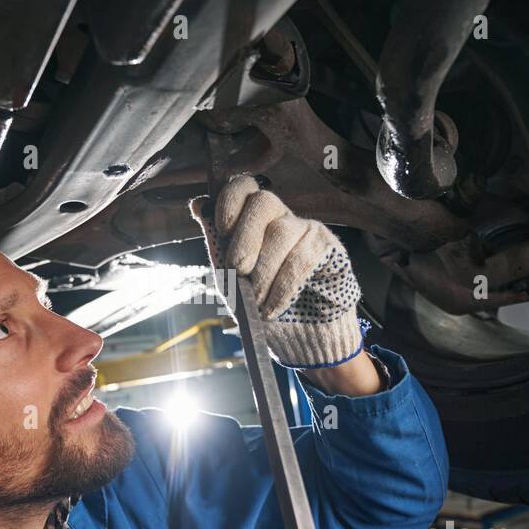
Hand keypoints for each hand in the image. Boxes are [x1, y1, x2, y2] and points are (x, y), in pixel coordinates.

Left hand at [188, 176, 364, 369]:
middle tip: (238, 269)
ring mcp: (309, 231)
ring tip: (257, 302)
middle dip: (244, 236)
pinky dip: (283, 286)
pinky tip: (275, 306)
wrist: (299, 341)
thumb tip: (198, 204)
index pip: (245, 187)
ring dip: (263, 272)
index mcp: (255, 222)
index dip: (231, 200)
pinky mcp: (330, 249)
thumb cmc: (263, 307)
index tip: (222, 229)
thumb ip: (217, 242)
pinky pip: (303, 257)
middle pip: (264, 201)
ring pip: (281, 231)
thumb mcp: (231, 279)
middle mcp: (283, 219)